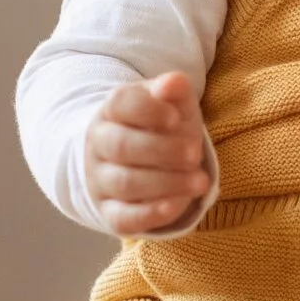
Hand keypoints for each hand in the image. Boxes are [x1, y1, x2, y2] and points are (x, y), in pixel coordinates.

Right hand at [85, 72, 211, 236]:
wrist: (137, 159)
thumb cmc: (160, 126)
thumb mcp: (171, 103)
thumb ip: (173, 91)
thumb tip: (173, 83)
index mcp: (112, 109)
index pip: (123, 104)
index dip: (149, 111)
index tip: (176, 118)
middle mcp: (99, 143)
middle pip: (122, 146)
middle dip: (162, 150)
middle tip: (194, 154)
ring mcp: (100, 179)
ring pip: (125, 183)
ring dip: (165, 183)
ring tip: (200, 181)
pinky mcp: (109, 211)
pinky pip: (123, 217)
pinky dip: (149, 214)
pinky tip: (176, 206)